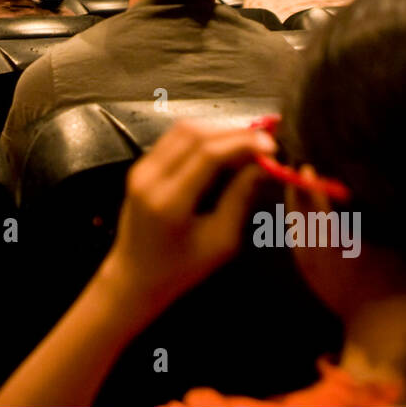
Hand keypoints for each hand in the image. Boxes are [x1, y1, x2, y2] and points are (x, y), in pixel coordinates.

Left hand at [98, 120, 274, 319]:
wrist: (134, 277)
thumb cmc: (181, 269)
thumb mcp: (221, 241)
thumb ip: (240, 198)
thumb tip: (264, 165)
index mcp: (168, 201)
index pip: (207, 154)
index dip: (242, 143)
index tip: (271, 145)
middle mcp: (149, 178)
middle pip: (194, 134)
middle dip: (233, 132)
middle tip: (264, 138)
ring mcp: (140, 169)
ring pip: (182, 130)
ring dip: (218, 129)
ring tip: (248, 140)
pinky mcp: (140, 167)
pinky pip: (173, 139)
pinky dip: (201, 136)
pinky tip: (224, 145)